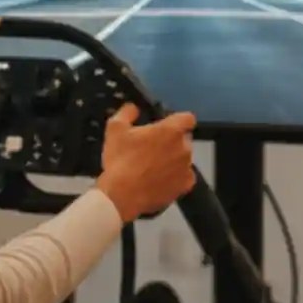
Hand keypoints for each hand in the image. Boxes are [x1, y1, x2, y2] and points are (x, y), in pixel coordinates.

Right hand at [94, 103, 196, 222]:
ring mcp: (187, 168)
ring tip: (154, 168)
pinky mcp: (185, 186)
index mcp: (171, 130)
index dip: (177, 121)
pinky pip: (185, 177)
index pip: (187, 118)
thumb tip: (134, 107)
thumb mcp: (115, 129)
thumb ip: (127, 113)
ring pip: (184, 158)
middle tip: (152, 148)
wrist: (122, 195)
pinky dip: (176, 177)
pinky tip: (162, 180)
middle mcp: (184, 147)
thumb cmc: (120, 159)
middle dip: (172, 141)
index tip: (165, 126)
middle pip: (184, 139)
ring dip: (174, 159)